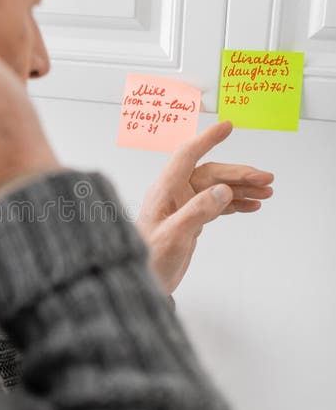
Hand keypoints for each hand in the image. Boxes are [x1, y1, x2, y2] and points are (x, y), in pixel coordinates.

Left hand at [137, 121, 273, 293]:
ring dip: (241, 188)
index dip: (207, 140)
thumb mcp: (174, 236)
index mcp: (165, 190)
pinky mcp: (190, 220)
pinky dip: (235, 203)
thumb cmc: (150, 259)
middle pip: (211, 173)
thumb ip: (197, 212)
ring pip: (217, 188)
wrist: (143, 282)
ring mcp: (183, 206)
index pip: (187, 156)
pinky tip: (252, 206)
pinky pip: (216, 204)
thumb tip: (223, 190)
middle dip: (239, 174)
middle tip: (266, 180)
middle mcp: (174, 194)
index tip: (227, 127)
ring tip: (266, 193)